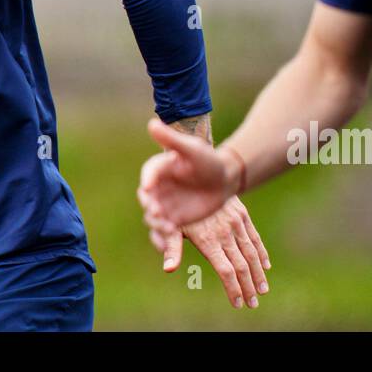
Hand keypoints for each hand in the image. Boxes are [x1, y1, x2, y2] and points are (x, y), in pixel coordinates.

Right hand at [138, 117, 238, 242]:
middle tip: (157, 212)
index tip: (148, 188)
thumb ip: (172, 140)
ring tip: (169, 227)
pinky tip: (170, 248)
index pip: (149, 175)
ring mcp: (164, 206)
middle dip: (150, 206)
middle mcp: (157, 188)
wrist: (223, 180)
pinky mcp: (173, 221)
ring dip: (157, 224)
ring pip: (154, 218)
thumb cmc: (207, 159)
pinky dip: (165, 242)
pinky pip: (165, 233)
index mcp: (158, 168)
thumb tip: (152, 123)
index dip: (147, 181)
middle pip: (147, 200)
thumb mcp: (192, 149)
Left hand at [172, 197, 270, 308]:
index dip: (233, 289)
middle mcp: (225, 233)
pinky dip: (261, 253)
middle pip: (241, 266)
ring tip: (263, 290)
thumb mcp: (172, 224)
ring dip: (258, 274)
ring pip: (251, 253)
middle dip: (248, 287)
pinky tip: (266, 266)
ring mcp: (236, 223)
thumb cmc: (179, 204)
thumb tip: (168, 269)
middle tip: (253, 304)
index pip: (225, 270)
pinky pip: (255, 237)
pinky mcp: (242, 215)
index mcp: (208, 240)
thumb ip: (172, 247)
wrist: (199, 172)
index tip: (237, 304)